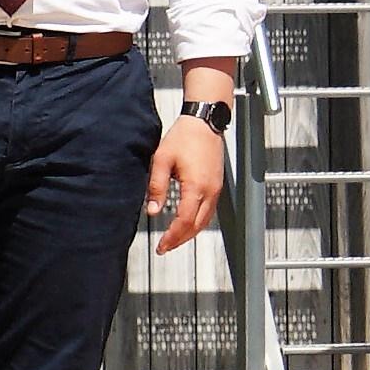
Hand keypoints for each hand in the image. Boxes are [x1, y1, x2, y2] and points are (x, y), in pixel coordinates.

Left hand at [146, 112, 226, 254]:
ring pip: (205, 221)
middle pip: (197, 226)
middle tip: (165, 248)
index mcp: (196, 186)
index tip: (161, 245)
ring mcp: (216, 189)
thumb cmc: (184, 137)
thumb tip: (152, 210)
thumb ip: (156, 187)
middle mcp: (210, 191)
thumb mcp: (162, 160)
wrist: (205, 121)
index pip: (185, 221)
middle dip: (181, 240)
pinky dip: (198, 222)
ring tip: (174, 240)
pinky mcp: (217, 185)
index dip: (172, 236)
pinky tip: (187, 223)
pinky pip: (209, 211)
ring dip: (190, 233)